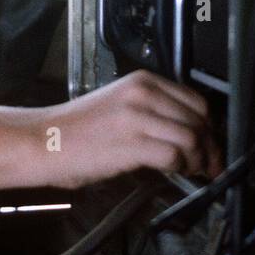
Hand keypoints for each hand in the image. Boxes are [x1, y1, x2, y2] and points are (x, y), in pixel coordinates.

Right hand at [36, 70, 222, 189]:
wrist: (43, 141)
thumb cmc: (75, 129)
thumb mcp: (119, 105)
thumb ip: (151, 111)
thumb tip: (186, 133)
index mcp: (142, 82)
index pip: (195, 100)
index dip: (209, 125)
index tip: (211, 142)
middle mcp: (143, 94)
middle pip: (198, 120)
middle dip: (210, 146)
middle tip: (211, 164)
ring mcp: (137, 118)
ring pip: (191, 138)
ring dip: (199, 159)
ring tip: (196, 172)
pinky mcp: (131, 143)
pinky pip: (174, 155)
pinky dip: (181, 167)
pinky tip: (175, 173)